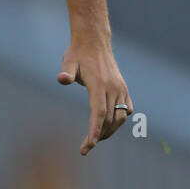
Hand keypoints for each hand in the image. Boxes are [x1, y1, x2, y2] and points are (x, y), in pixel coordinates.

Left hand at [57, 40, 132, 155]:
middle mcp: (113, 88)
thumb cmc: (78, 54)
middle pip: (110, 119)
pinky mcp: (123, 88)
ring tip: (97, 138)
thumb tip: (62, 79)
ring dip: (110, 130)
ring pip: (120, 117)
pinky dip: (120, 120)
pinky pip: (127, 109)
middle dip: (99, 136)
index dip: (95, 132)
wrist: (95, 41)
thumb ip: (65, 72)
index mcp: (99, 85)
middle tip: (86, 147)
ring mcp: (120, 88)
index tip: (89, 147)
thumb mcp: (68, 61)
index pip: (99, 114)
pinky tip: (110, 125)